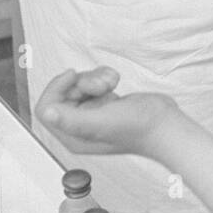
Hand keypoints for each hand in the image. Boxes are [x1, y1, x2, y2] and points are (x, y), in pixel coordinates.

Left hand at [35, 67, 178, 159]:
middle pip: (63, 93)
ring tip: (112, 85)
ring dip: (96, 78)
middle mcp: (79, 126)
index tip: (73, 75)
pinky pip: (94, 83)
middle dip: (83, 82)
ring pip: (80, 85)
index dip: (56, 88)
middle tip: (102, 86)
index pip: (47, 108)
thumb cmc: (138, 127)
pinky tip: (116, 84)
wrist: (165, 123)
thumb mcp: (101, 122)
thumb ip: (72, 119)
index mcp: (73, 136)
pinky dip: (105, 77)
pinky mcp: (105, 103)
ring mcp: (92, 114)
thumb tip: (47, 113)